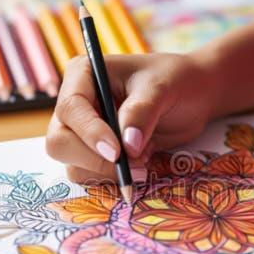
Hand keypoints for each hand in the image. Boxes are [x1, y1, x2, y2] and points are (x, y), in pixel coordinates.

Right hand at [46, 53, 216, 182]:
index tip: (117, 152)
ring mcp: (82, 132)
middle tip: (134, 164)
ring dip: (109, 171)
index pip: (71, 108)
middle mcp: (75, 105)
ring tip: (144, 156)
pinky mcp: (94, 154)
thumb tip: (127, 147)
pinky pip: (90, 176)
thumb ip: (141, 113)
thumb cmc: (176, 80)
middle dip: (95, 159)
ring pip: (73, 165)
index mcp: (83, 75)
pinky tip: (141, 161)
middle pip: (60, 142)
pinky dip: (115, 178)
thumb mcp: (161, 88)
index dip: (90, 133)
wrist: (193, 97)